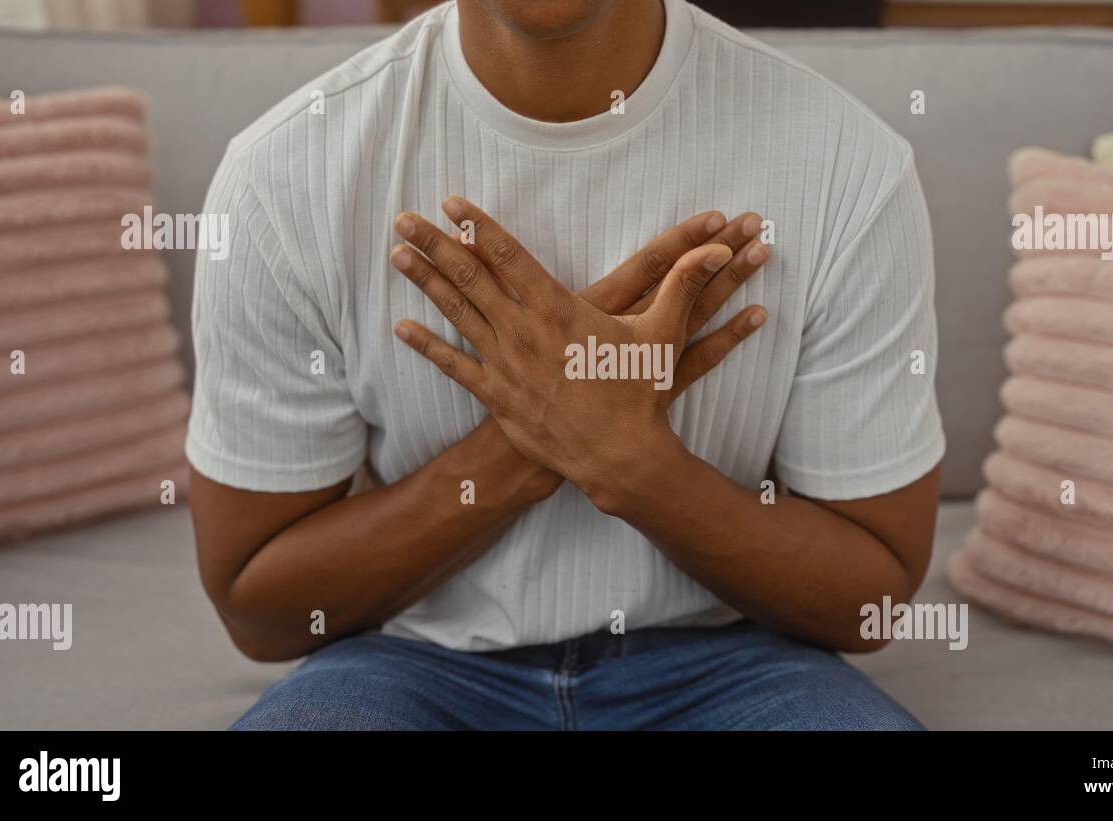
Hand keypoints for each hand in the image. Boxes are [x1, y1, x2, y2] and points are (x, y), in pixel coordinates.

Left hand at [391, 197, 767, 499]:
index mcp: (560, 310)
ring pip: (457, 315)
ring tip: (397, 255)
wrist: (620, 457)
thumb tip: (715, 246)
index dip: (478, 226)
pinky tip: (401, 328)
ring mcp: (507, 365)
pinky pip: (455, 368)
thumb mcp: (664, 334)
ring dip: (425, 282)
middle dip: (435, 244)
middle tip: (403, 218)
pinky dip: (428, 347)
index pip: (510, 256)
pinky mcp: (499, 397)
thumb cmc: (640, 393)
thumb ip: (684, 283)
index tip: (452, 202)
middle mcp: (525, 332)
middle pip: (471, 278)